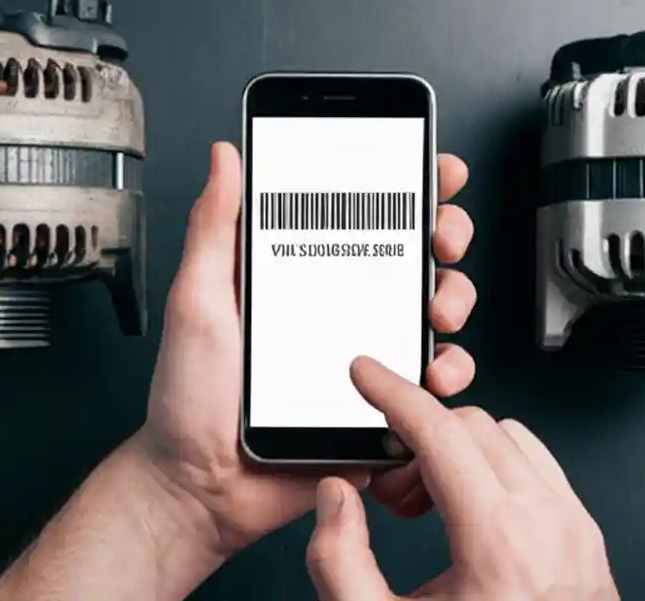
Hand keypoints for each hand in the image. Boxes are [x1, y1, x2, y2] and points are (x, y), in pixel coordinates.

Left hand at [134, 143, 478, 555]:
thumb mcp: (199, 300)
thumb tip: (226, 156)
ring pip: (437, 311)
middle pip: (416, 252)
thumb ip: (215, 227)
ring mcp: (367, 355)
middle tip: (439, 238)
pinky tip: (429, 374)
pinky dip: (448, 372)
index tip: (429, 168)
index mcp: (302, 273)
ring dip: (455, 298)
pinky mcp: (382, 405)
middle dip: (446, 232)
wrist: (201, 487)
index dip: (406, 183)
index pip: (362, 213)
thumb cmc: (189, 398)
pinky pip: (432, 382)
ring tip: (435, 312)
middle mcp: (341, 307)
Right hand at [305, 357, 618, 600]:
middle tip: (387, 488)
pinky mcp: (589, 543)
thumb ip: (341, 563)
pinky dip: (497, 472)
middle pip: (473, 428)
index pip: (440, 432)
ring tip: (427, 508)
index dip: (392, 393)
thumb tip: (337, 498)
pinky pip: (540, 471)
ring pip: (512, 440)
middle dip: (419, 441)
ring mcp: (577, 532)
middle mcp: (550, 527)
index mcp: (500, 544)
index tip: (366, 373)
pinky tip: (468, 517)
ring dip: (460, 454)